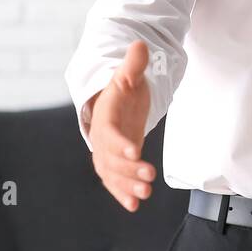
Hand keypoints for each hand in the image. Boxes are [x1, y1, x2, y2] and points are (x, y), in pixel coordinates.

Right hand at [88, 39, 154, 211]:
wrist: (113, 105)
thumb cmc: (122, 91)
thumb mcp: (128, 77)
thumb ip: (134, 64)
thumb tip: (140, 44)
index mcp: (105, 119)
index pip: (111, 134)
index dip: (121, 143)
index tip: (136, 150)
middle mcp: (103, 141)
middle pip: (112, 159)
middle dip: (129, 169)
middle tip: (148, 177)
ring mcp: (108, 155)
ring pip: (113, 174)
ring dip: (127, 186)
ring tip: (144, 195)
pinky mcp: (115, 166)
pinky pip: (115, 182)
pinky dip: (122, 194)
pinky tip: (134, 206)